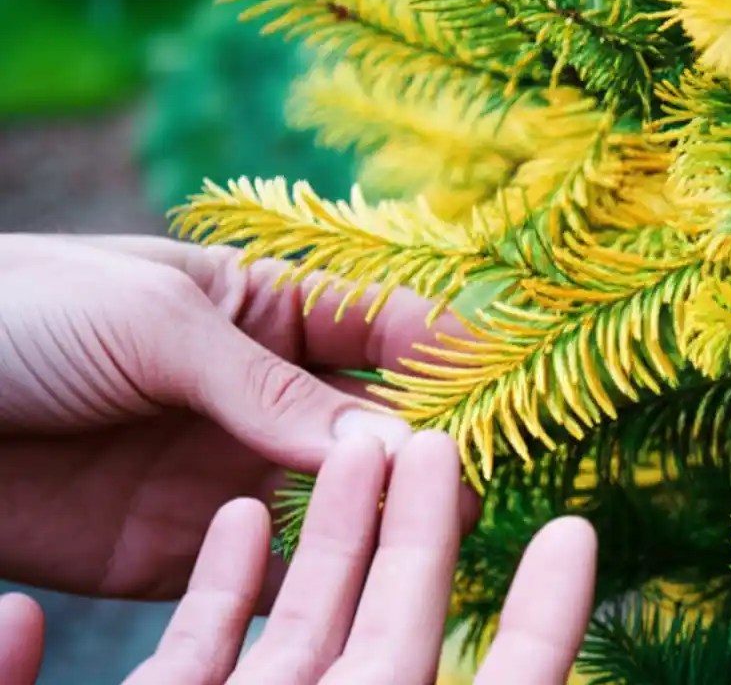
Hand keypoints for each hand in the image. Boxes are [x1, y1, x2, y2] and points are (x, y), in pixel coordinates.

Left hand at [0, 233, 472, 603]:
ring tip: (440, 538)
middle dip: (434, 447)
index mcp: (267, 308)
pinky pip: (271, 572)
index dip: (454, 351)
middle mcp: (264, 394)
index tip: (514, 386)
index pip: (389, 324)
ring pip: (340, 503)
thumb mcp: (160, 326)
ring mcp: (229, 472)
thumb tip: (396, 440)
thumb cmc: (23, 316)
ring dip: (389, 519)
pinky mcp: (183, 549)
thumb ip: (274, 388)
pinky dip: (317, 582)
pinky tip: (355, 590)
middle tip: (481, 481)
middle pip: (380, 424)